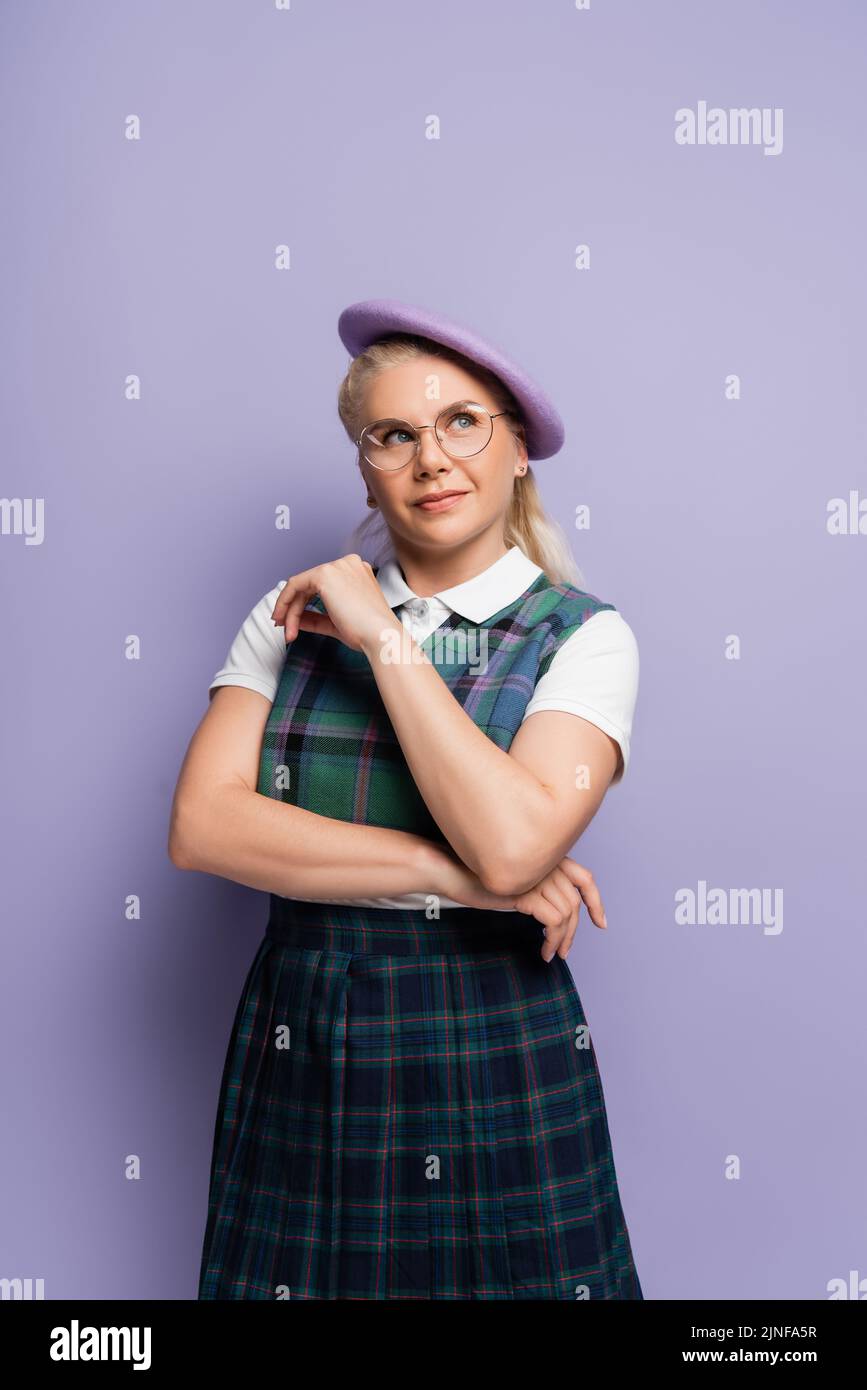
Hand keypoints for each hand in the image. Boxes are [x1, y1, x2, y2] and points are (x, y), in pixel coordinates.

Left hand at [270, 553, 400, 652]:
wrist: (379, 636)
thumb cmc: (367, 632)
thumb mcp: (336, 622)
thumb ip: (315, 617)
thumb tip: (294, 619)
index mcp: (356, 572)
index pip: (322, 585)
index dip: (303, 603)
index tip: (292, 622)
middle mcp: (347, 564)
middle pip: (309, 585)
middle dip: (293, 608)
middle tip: (285, 629)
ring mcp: (337, 567)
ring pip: (301, 586)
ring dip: (290, 611)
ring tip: (288, 633)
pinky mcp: (325, 575)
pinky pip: (295, 586)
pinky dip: (286, 603)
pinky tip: (285, 621)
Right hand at [438, 851, 606, 962]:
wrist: (453, 872)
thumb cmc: (479, 877)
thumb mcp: (517, 881)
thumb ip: (539, 887)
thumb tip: (558, 914)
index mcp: (547, 858)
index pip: (584, 877)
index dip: (596, 901)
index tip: (600, 923)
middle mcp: (547, 864)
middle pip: (576, 901)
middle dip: (574, 931)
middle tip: (565, 951)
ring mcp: (538, 876)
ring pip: (567, 913)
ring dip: (562, 940)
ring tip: (551, 954)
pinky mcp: (527, 892)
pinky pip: (553, 920)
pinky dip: (553, 940)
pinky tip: (544, 950)